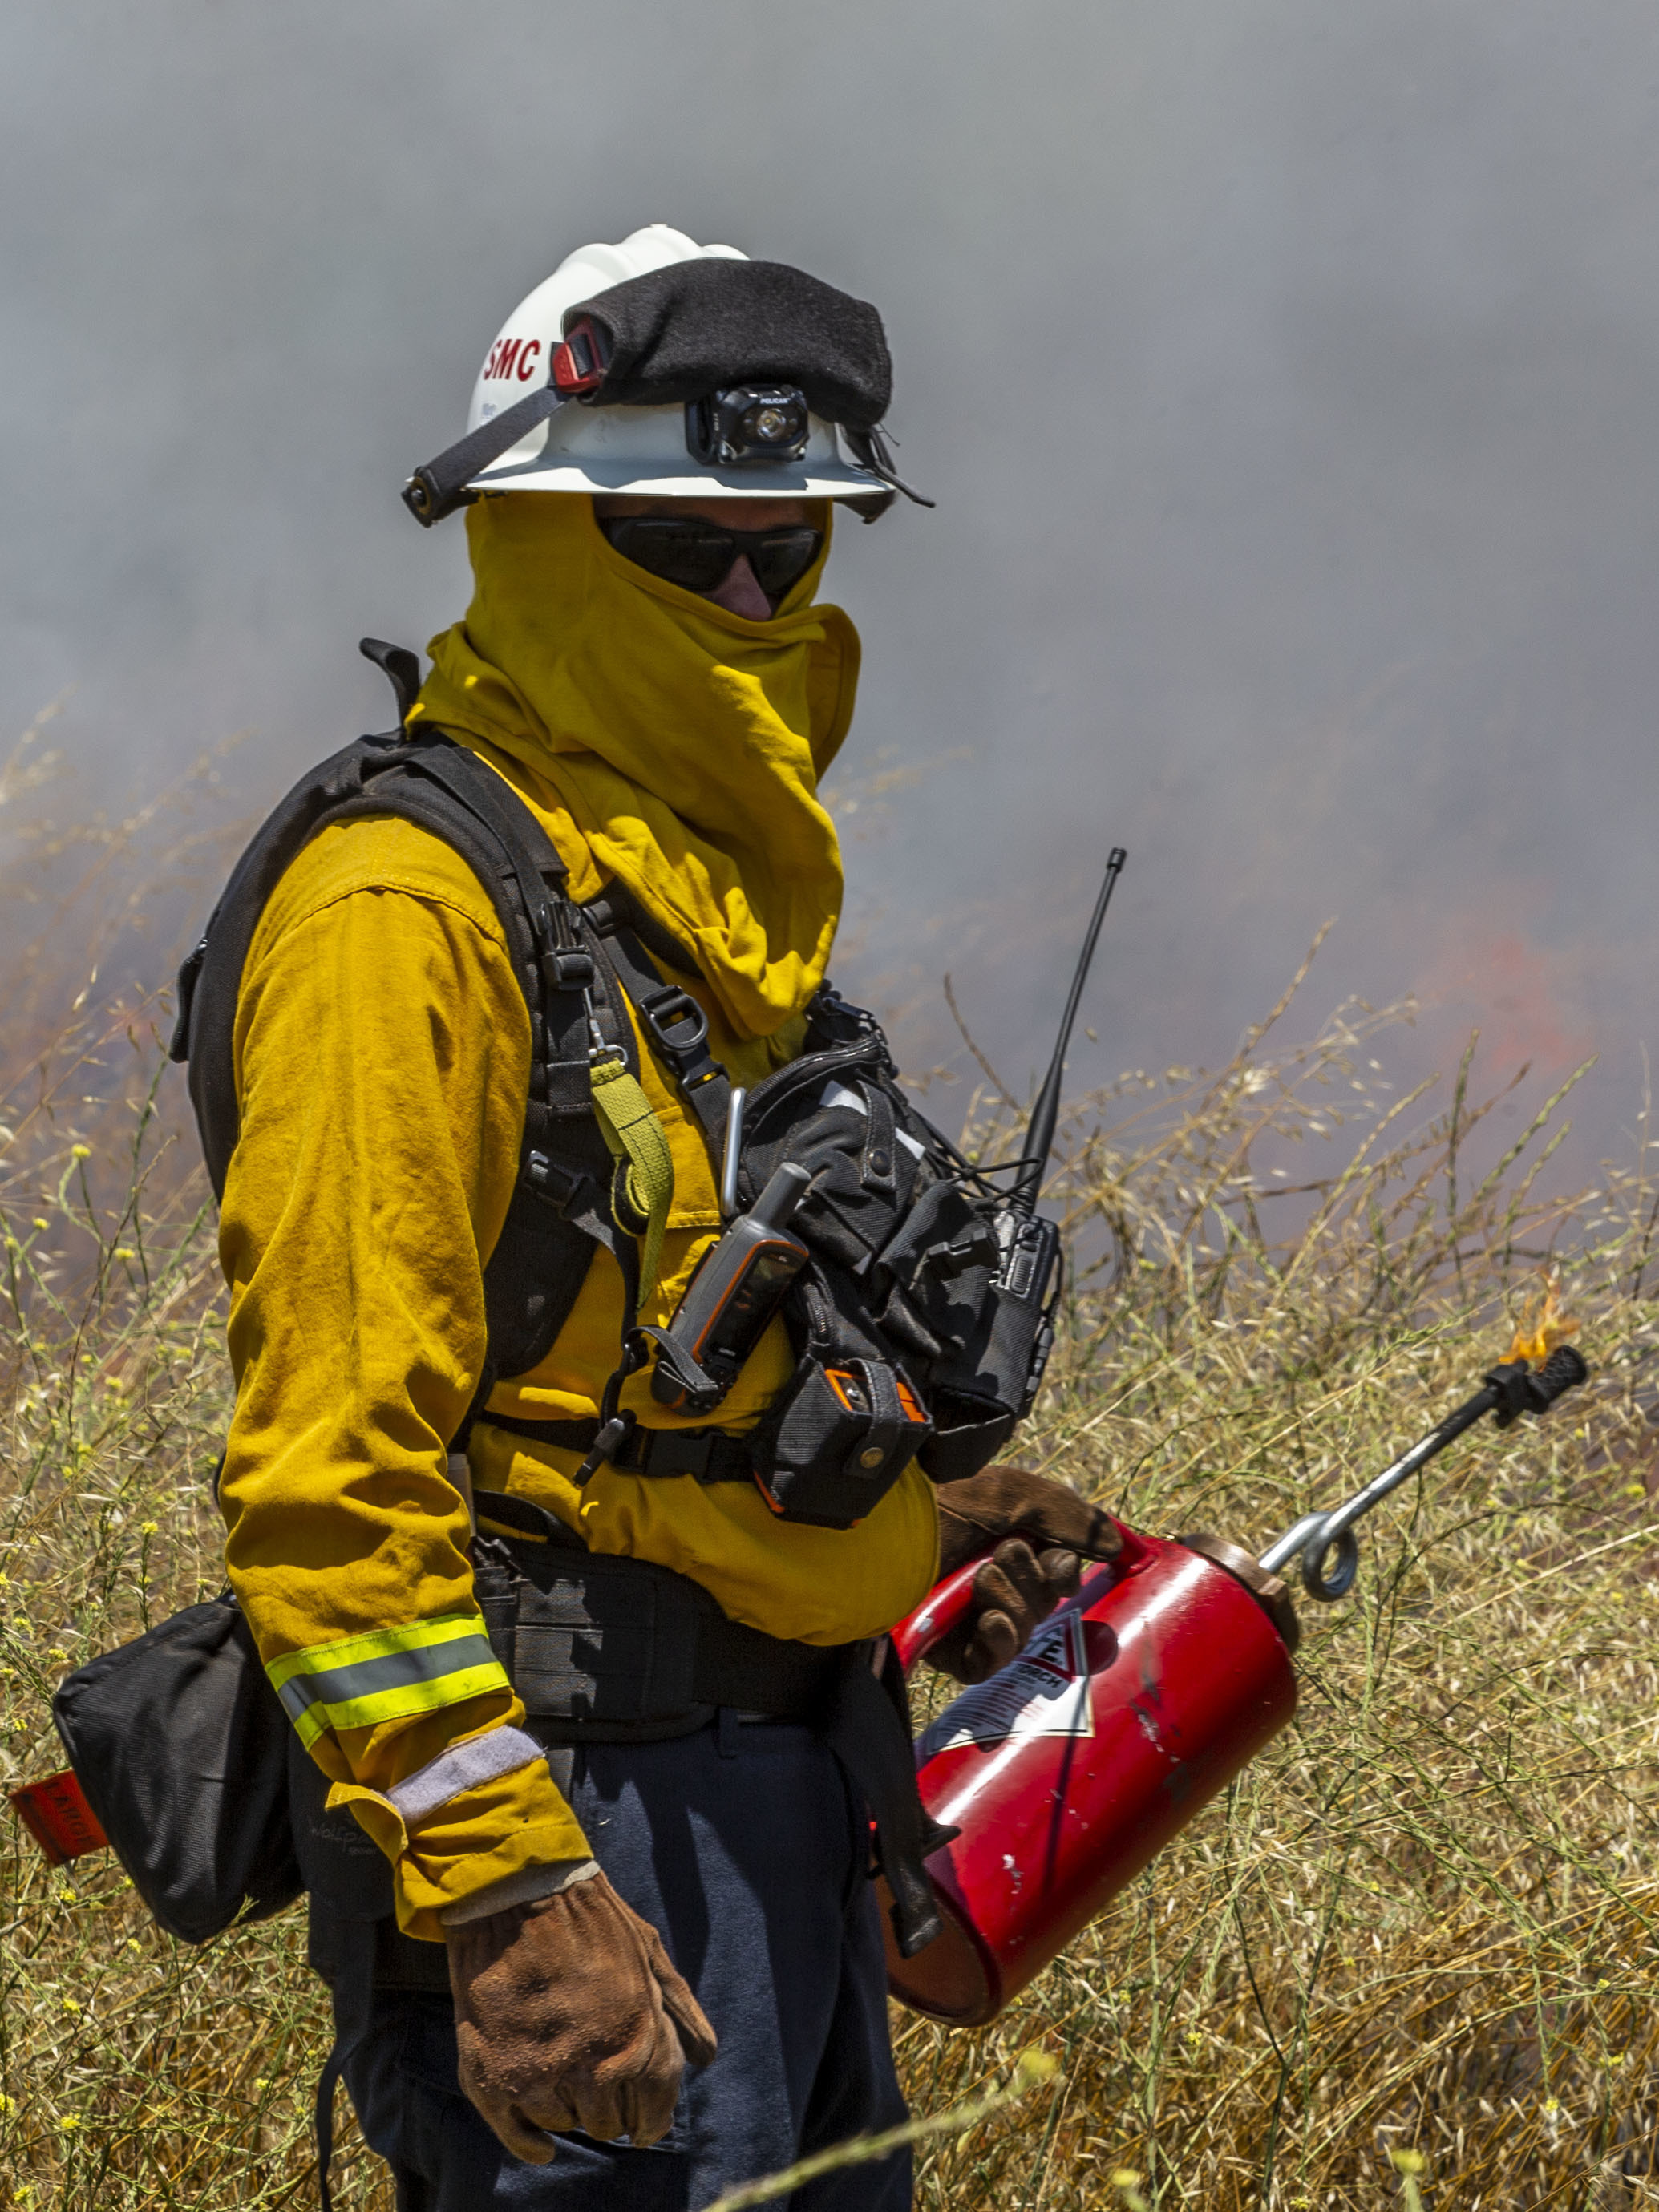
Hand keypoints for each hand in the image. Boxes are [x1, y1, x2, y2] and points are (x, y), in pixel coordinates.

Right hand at [447, 1871, 717, 2163]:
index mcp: (637, 2037)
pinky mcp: (494, 2079)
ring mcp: (542, 2076)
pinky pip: (521, 2136)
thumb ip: (680, 2008)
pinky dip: (532, 2142)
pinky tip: (542, 2142)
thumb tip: (707, 2057)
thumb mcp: (648, 1952)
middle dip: (610, 2110)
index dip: (653, 2121)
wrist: (517, 1892)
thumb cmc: (590, 1919)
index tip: (645, 2125)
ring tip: (562, 2072)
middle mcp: (593, 2065)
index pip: (656, 2109)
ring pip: (567, 2124)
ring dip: (569, 2107)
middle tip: (598, 2087)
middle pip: (610, 2124)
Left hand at [927, 1466, 1120, 1685]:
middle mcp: (990, 1583)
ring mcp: (968, 1619)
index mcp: (1007, 1546)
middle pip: (1046, 1604)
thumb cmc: (938, 1504)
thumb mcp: (1008, 1494)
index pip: (1059, 1575)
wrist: (879, 1532)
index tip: (1060, 1564)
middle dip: (1035, 1581)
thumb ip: (1066, 1515)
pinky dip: (1000, 1643)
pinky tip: (989, 1620)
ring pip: (1024, 1632)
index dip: (1066, 1574)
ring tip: (981, 1578)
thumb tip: (1115, 1544)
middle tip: (1004, 1554)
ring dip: (1013, 1602)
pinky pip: (992, 1664)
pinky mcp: (947, 1651)